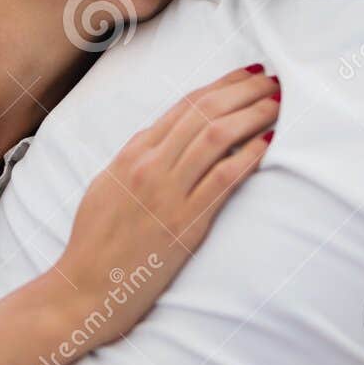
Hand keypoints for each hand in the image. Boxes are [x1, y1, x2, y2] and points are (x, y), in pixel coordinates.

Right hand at [51, 64, 276, 348]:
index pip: (184, 107)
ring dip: (252, 114)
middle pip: (204, 113)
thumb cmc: (95, 243)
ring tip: (278, 103)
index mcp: (131, 155)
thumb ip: (133, 158)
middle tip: (273, 80)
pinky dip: (249, 155)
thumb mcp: (106, 187)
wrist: (85, 289)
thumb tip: (161, 135)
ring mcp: (167, 194)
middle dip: (243, 91)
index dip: (220, 85)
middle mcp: (149, 167)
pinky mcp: (184, 224)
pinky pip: (223, 179)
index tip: (246, 75)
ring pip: (216, 137)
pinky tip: (269, 141)